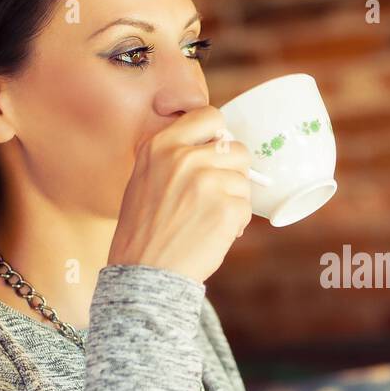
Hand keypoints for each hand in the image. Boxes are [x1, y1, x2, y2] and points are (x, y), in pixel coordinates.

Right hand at [107, 105, 252, 282]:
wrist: (143, 274)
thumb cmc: (144, 231)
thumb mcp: (145, 179)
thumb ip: (175, 158)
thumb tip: (217, 147)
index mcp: (161, 145)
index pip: (209, 116)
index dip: (219, 136)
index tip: (215, 154)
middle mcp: (185, 158)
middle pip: (237, 150)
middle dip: (232, 174)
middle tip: (213, 197)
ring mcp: (207, 182)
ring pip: (244, 181)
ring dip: (233, 201)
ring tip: (207, 220)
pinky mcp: (226, 208)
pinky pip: (246, 208)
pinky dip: (235, 224)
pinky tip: (212, 234)